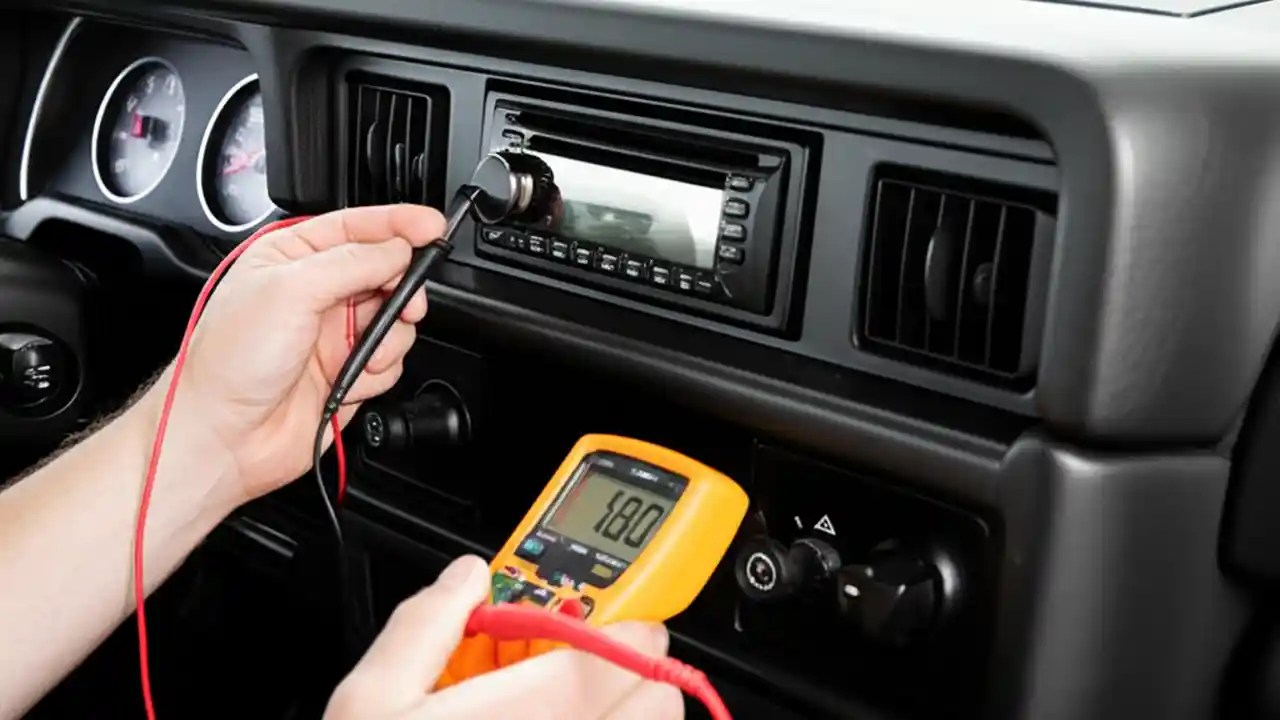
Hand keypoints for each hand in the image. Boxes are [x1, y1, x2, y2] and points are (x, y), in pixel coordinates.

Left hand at [156, 204, 444, 510]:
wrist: (226, 436)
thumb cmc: (231, 362)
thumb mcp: (290, 291)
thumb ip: (352, 263)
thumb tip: (397, 248)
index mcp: (293, 257)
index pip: (357, 227)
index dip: (398, 224)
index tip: (431, 226)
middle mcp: (316, 292)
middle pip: (386, 272)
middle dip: (401, 288)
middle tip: (405, 302)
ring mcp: (333, 333)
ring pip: (396, 320)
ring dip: (389, 338)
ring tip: (363, 353)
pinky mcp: (348, 371)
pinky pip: (392, 361)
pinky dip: (379, 371)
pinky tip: (351, 379)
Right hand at [325, 555, 683, 719]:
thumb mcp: (369, 703)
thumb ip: (423, 626)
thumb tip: (466, 580)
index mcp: (530, 715)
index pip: (624, 649)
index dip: (616, 623)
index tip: (592, 620)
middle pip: (653, 693)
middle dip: (624, 669)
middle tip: (576, 670)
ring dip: (628, 715)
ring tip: (565, 714)